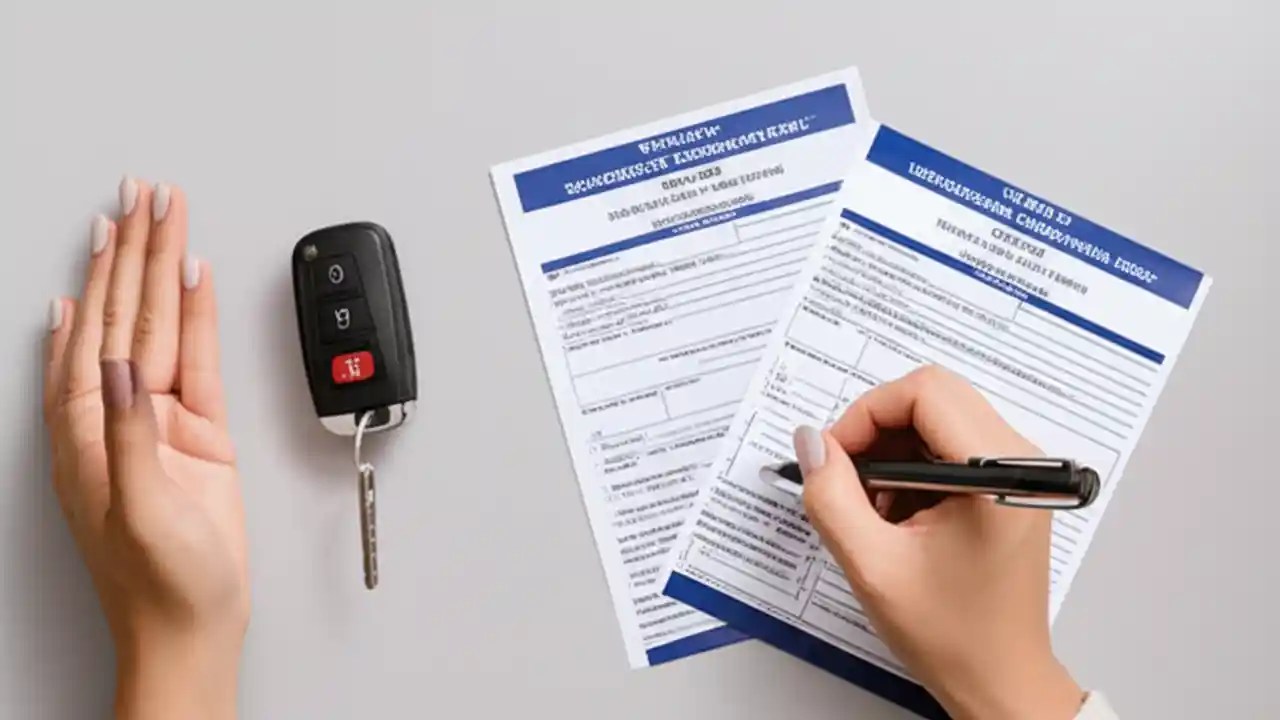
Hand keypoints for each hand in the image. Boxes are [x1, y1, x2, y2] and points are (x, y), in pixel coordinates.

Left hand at [43, 178, 247, 719]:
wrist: (194, 624)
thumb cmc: (157, 581)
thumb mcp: (134, 508)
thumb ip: (126, 432)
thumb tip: (120, 360)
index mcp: (87, 425)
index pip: (105, 322)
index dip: (117, 265)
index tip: (129, 215)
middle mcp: (120, 411)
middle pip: (131, 310)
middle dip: (138, 248)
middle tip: (150, 192)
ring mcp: (160, 420)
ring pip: (162, 325)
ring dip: (162, 270)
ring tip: (165, 218)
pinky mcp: (200, 435)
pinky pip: (197, 362)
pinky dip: (195, 319)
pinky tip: (187, 283)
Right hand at [797, 366, 1082, 719]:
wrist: (1000, 679)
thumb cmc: (952, 635)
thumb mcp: (873, 567)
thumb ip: (833, 497)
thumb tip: (811, 442)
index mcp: (996, 475)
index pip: (925, 393)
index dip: (866, 414)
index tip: (835, 457)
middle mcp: (1018, 461)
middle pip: (933, 397)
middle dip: (876, 430)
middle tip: (846, 478)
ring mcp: (1016, 471)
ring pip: (939, 416)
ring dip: (892, 451)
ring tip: (874, 508)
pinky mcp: (1006, 484)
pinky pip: (950, 443)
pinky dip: (911, 466)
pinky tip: (897, 514)